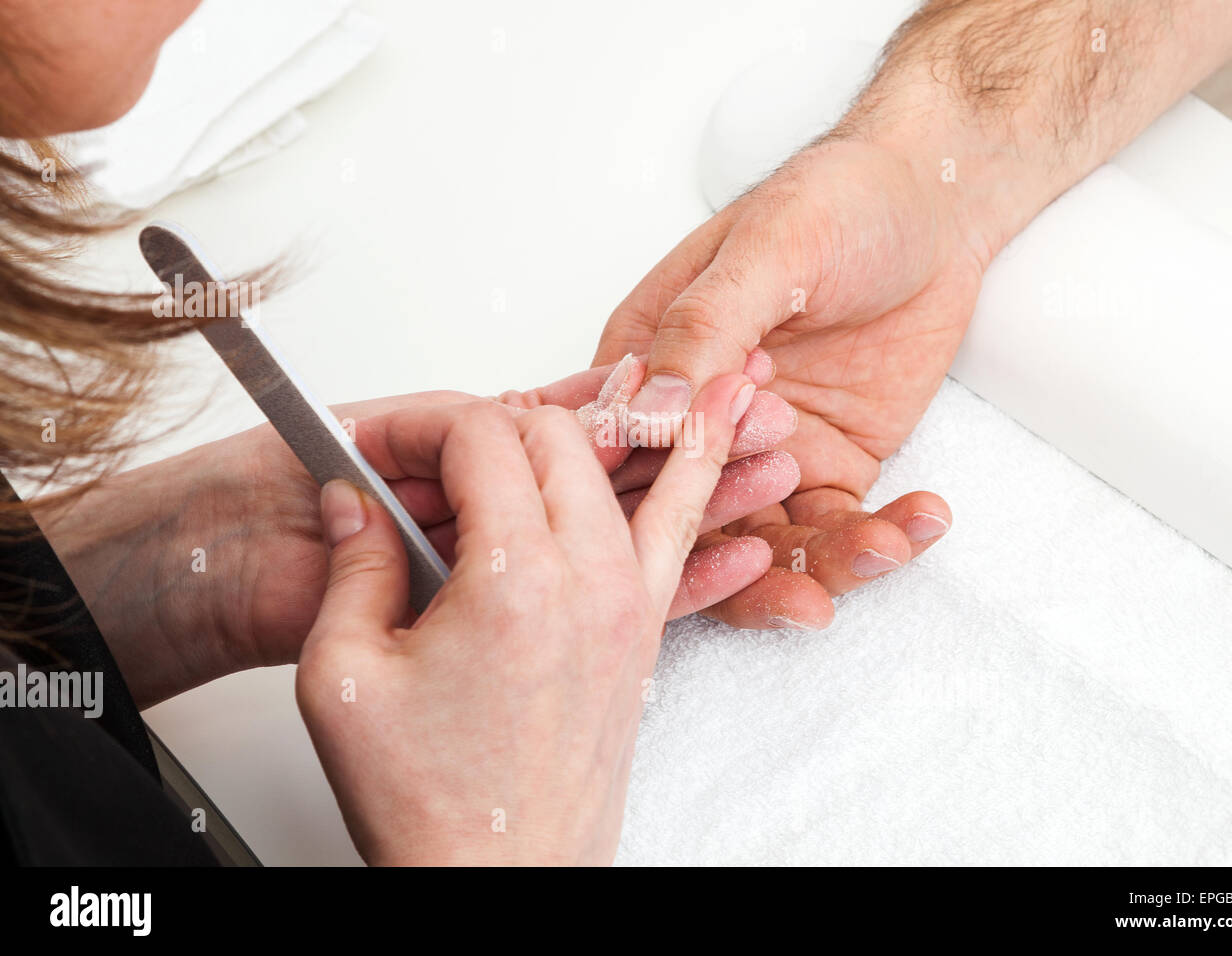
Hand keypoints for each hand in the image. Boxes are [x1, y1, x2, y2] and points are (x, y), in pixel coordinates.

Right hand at [296, 375, 754, 864]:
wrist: (498, 880)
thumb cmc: (433, 804)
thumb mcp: (342, 677)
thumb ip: (351, 566)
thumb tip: (354, 499)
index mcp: (513, 580)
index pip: (482, 438)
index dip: (421, 427)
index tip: (380, 450)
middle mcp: (590, 580)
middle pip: (562, 440)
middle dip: (502, 421)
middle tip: (443, 449)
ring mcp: (630, 605)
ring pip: (647, 470)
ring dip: (652, 415)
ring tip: (709, 361)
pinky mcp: (644, 633)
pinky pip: (681, 530)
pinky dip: (700, 472)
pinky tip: (727, 434)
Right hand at [594, 137, 980, 627]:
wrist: (932, 207)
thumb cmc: (838, 201)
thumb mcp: (769, 249)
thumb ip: (707, 327)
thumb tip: (652, 408)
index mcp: (649, 362)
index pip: (625, 457)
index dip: (658, 512)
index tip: (718, 537)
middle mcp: (694, 422)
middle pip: (689, 524)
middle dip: (745, 574)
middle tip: (806, 596)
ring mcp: (759, 452)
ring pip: (763, 544)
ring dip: (819, 566)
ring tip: (881, 549)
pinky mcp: (824, 467)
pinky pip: (835, 527)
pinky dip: (877, 538)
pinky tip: (920, 521)